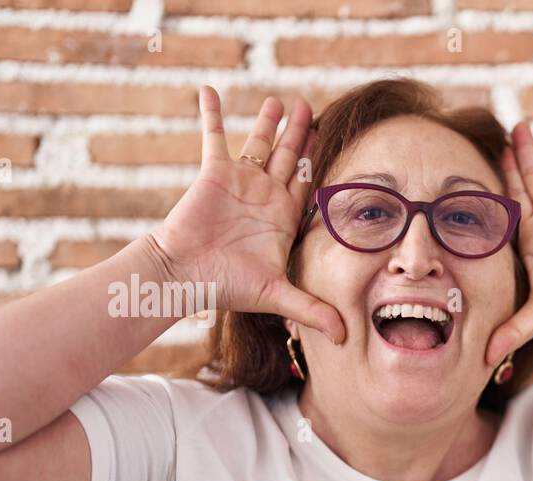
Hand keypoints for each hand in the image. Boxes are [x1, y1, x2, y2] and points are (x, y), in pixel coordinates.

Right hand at [147, 86, 344, 343]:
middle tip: (312, 109)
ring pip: (259, 144)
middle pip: (289, 158)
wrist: (186, 274)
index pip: (309, 186)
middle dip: (301, 135)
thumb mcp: (278, 296)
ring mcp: (240, 182)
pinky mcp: (214, 172)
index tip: (335, 145)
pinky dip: (212, 113)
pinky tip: (209, 89)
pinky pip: (214, 136)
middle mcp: (265, 196)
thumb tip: (345, 338)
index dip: (320, 165)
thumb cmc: (229, 286)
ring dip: (269, 122)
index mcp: (283, 217)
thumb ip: (313, 311)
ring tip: (280, 100)